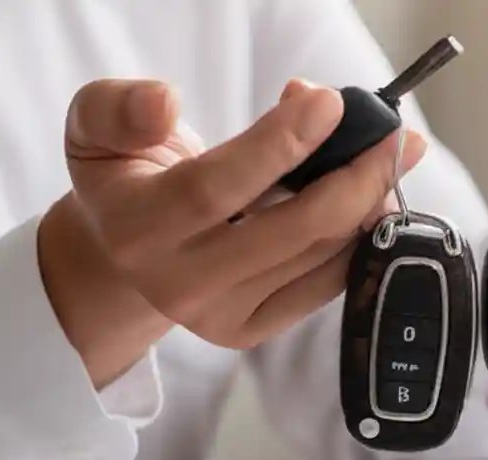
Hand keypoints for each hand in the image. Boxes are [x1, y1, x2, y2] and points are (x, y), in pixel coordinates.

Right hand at [38, 78, 425, 385]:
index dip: (279, 144)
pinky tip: (374, 198)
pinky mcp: (254, 331)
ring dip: (370, 203)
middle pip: (291, 230)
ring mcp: (220, 317)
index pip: (217, 188)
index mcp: (136, 228)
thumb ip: (121, 107)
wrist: (123, 252)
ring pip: (320, 257)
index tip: (328, 102)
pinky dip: (361, 238)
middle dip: (353, 178)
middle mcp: (178, 284)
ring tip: (390, 155)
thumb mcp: (97, 126)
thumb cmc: (125, 175)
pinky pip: (327, 284)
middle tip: (390, 133)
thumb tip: (166, 101)